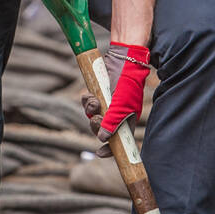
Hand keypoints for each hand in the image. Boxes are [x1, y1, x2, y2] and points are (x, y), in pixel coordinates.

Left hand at [81, 42, 150, 157]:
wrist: (125, 60)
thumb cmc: (127, 84)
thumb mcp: (120, 106)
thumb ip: (111, 123)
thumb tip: (102, 139)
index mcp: (127, 120)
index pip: (119, 141)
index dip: (110, 149)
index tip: (99, 153)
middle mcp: (117, 114)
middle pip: (102, 129)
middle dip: (96, 124)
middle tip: (96, 117)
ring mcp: (108, 104)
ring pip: (93, 115)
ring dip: (90, 110)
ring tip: (93, 100)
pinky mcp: (100, 94)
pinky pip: (89, 103)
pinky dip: (86, 100)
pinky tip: (88, 95)